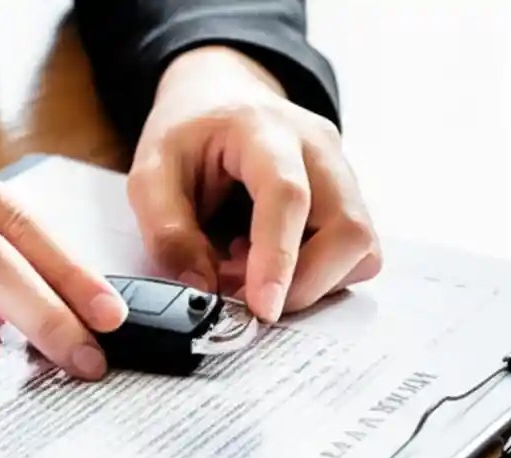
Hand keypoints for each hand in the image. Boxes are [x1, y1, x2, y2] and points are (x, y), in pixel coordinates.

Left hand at [128, 46, 381, 321]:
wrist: (220, 97)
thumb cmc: (189, 132)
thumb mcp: (150, 172)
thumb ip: (167, 232)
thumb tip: (200, 289)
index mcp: (264, 129)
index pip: (288, 196)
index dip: (278, 259)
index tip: (262, 308)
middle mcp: (318, 147)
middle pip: (348, 229)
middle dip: (304, 283)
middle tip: (247, 296)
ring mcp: (342, 172)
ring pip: (360, 248)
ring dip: (311, 282)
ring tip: (254, 271)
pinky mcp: (350, 199)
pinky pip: (357, 254)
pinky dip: (320, 276)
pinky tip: (277, 262)